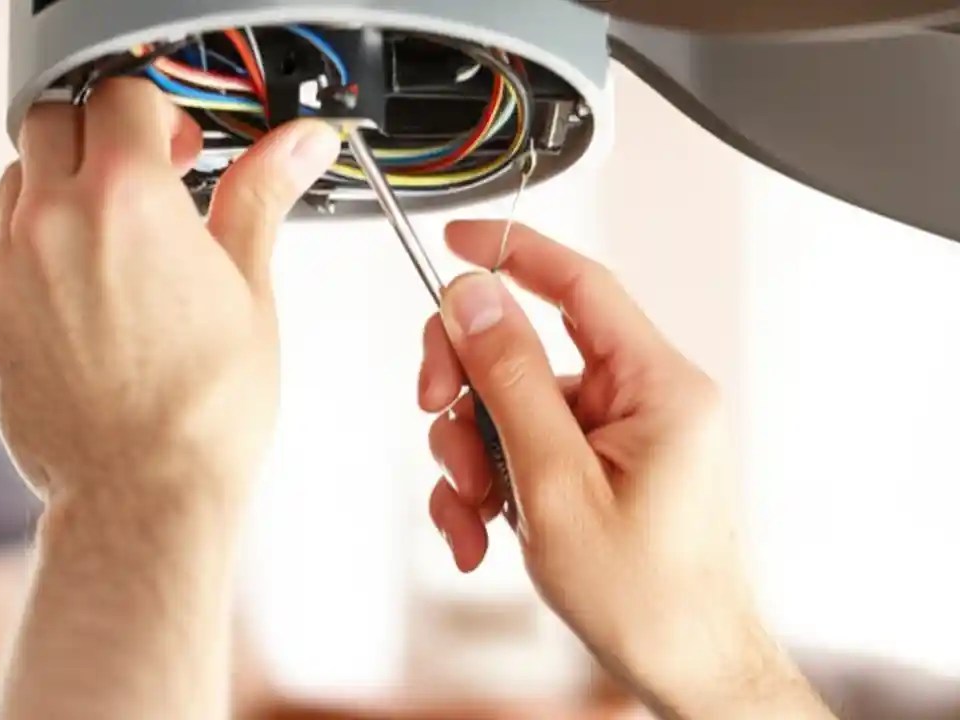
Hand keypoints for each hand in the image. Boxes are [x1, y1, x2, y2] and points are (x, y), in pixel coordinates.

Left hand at [0, 80, 339, 719]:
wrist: (143, 496)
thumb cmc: (204, 410)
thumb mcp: (249, 289)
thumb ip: (260, 197)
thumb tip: (297, 146)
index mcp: (127, 198)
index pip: (122, 97)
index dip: (160, 116)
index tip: (184, 150)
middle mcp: (55, 220)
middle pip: (56, 120)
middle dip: (102, 134)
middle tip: (148, 180)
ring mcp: (11, 267)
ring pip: (19, 179)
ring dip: (63, 184)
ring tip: (115, 238)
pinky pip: (1, 248)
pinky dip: (37, 247)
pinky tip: (86, 293)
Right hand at [418, 221, 833, 719]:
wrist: (685, 670)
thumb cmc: (648, 596)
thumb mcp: (555, 483)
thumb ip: (511, 380)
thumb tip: (475, 299)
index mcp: (657, 386)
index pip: (580, 284)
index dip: (512, 252)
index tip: (456, 239)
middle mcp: (643, 400)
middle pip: (526, 347)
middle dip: (467, 388)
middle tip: (435, 415)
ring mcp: (619, 435)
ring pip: (511, 406)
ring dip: (471, 455)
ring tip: (473, 511)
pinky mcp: (597, 467)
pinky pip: (524, 448)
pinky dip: (490, 484)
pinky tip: (481, 530)